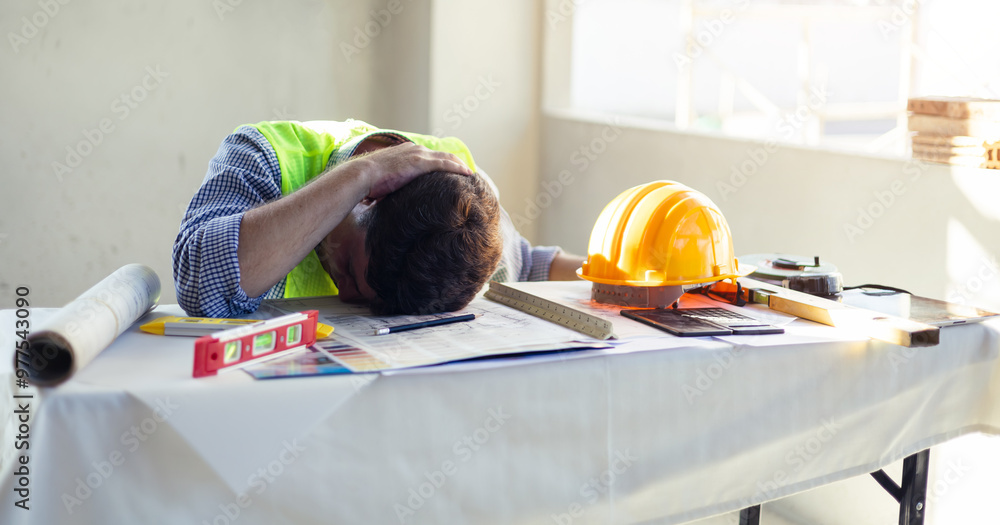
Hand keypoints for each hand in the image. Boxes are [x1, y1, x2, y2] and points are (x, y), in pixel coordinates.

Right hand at [354, 142, 474, 200]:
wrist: (362, 176)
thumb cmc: (368, 182)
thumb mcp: (384, 181)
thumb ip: (394, 184)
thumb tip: (394, 198)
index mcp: (405, 152)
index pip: (429, 155)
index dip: (441, 162)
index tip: (450, 170)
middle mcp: (413, 149)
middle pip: (441, 154)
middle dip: (455, 162)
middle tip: (466, 171)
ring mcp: (417, 154)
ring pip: (446, 157)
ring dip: (459, 165)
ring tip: (470, 173)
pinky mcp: (420, 162)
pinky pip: (444, 164)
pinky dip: (457, 168)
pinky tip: (467, 174)